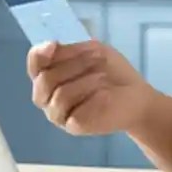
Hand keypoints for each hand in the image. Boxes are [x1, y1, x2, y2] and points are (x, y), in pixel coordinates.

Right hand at [27, 40, 153, 135]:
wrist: (136, 96)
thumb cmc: (112, 72)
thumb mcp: (92, 51)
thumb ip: (68, 50)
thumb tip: (49, 46)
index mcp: (49, 75)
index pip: (34, 64)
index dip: (39, 54)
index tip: (54, 44)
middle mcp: (47, 96)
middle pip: (44, 80)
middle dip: (73, 64)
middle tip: (98, 58)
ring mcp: (57, 113)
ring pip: (60, 95)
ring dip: (85, 80)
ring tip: (103, 77)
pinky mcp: (72, 126)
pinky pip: (74, 112)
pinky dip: (92, 98)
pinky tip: (105, 94)